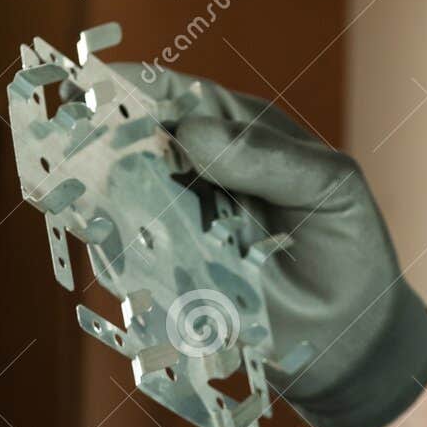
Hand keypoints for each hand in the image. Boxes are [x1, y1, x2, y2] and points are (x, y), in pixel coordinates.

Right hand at [114, 64, 426, 426]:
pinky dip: (110, 248)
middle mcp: (193, 170)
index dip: (128, 88)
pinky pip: (122, 254)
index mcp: (234, 130)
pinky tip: (108, 247)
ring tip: (83, 195)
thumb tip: (191, 132)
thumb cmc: (347, 248)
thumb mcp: (330, 188)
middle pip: (128, 142)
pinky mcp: (164, 274)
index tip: (93, 91)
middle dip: (97, 141)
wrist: (351, 338)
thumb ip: (269, 157)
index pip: (171, 94)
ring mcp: (172, 223)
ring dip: (93, 194)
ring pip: (113, 197)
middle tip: (75, 147)